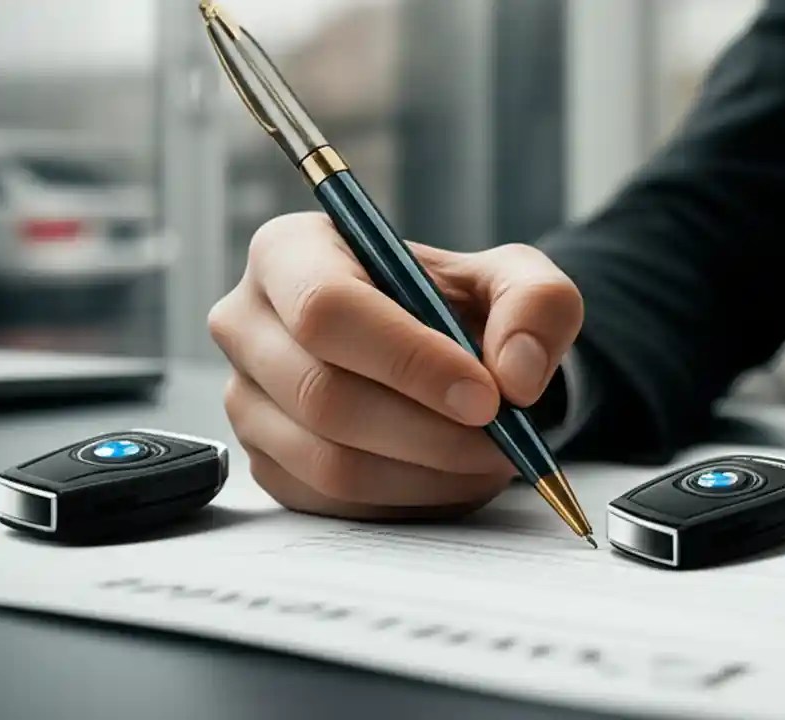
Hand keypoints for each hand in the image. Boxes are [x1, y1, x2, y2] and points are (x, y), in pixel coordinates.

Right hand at [208, 212, 583, 519]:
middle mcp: (247, 324)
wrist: (447, 358)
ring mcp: (247, 402)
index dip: (408, 359)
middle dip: (430, 430)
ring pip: (331, 462)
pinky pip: (336, 504)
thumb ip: (538, 305)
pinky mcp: (269, 465)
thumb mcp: (518, 280)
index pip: (326, 308)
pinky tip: (452, 474)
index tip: (486, 396)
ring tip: (490, 457)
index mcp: (290, 252)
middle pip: (323, 394)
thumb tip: (516, 375)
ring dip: (428, 472)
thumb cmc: (463, 306)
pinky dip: (410, 500)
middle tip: (503, 439)